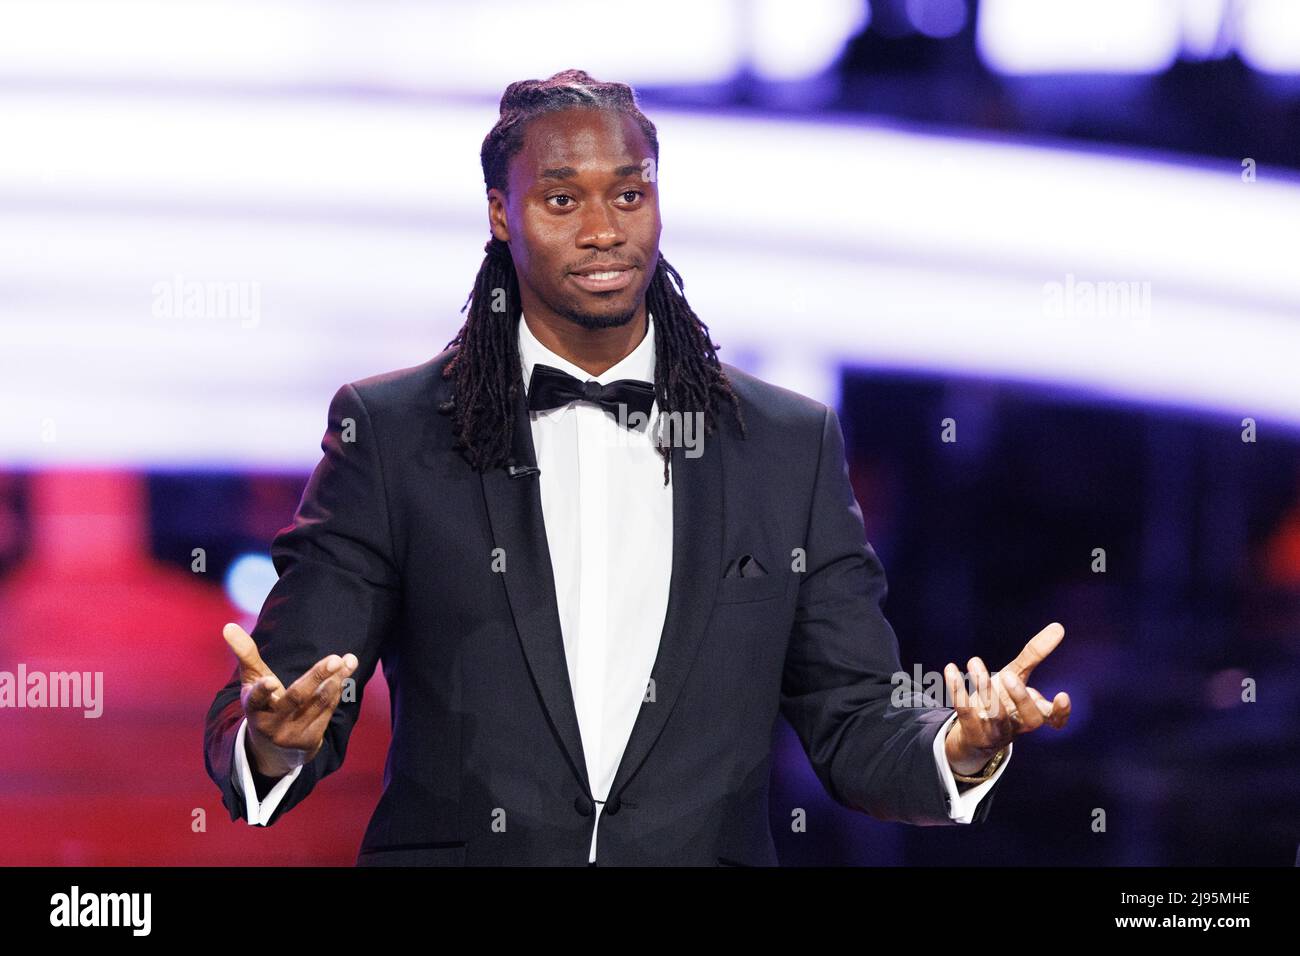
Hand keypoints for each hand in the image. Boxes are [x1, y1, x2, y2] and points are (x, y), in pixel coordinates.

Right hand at [221, 622, 358, 778]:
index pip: (255, 699)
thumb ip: (245, 654)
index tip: (269, 680)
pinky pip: (327, 711)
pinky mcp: (309, 741)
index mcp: (254, 708)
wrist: (274, 748)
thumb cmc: (264, 703)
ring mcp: (291, 735)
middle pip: (296, 698)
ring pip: (317, 703)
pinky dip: (337, 690)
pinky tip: (345, 674)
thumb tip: (228, 625)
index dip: (262, 691)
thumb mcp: (253, 680)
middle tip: (335, 658)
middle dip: (316, 677)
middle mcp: (271, 724)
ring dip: (335, 680)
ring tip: (347, 660)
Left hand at [942, 622, 1070, 775]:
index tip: (1062, 695)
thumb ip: (1034, 655)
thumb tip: (1058, 626)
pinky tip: (950, 670)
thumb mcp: (1017, 675)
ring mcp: (996, 732)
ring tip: (975, 661)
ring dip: (985, 688)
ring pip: (996, 714)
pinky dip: (958, 691)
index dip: (1061, 711)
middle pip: (1030, 718)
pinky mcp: (972, 733)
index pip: (1054, 718)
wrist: (972, 732)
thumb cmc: (1001, 699)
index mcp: (1032, 713)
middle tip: (1008, 675)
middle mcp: (1018, 725)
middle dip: (1021, 696)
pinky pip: (965, 713)